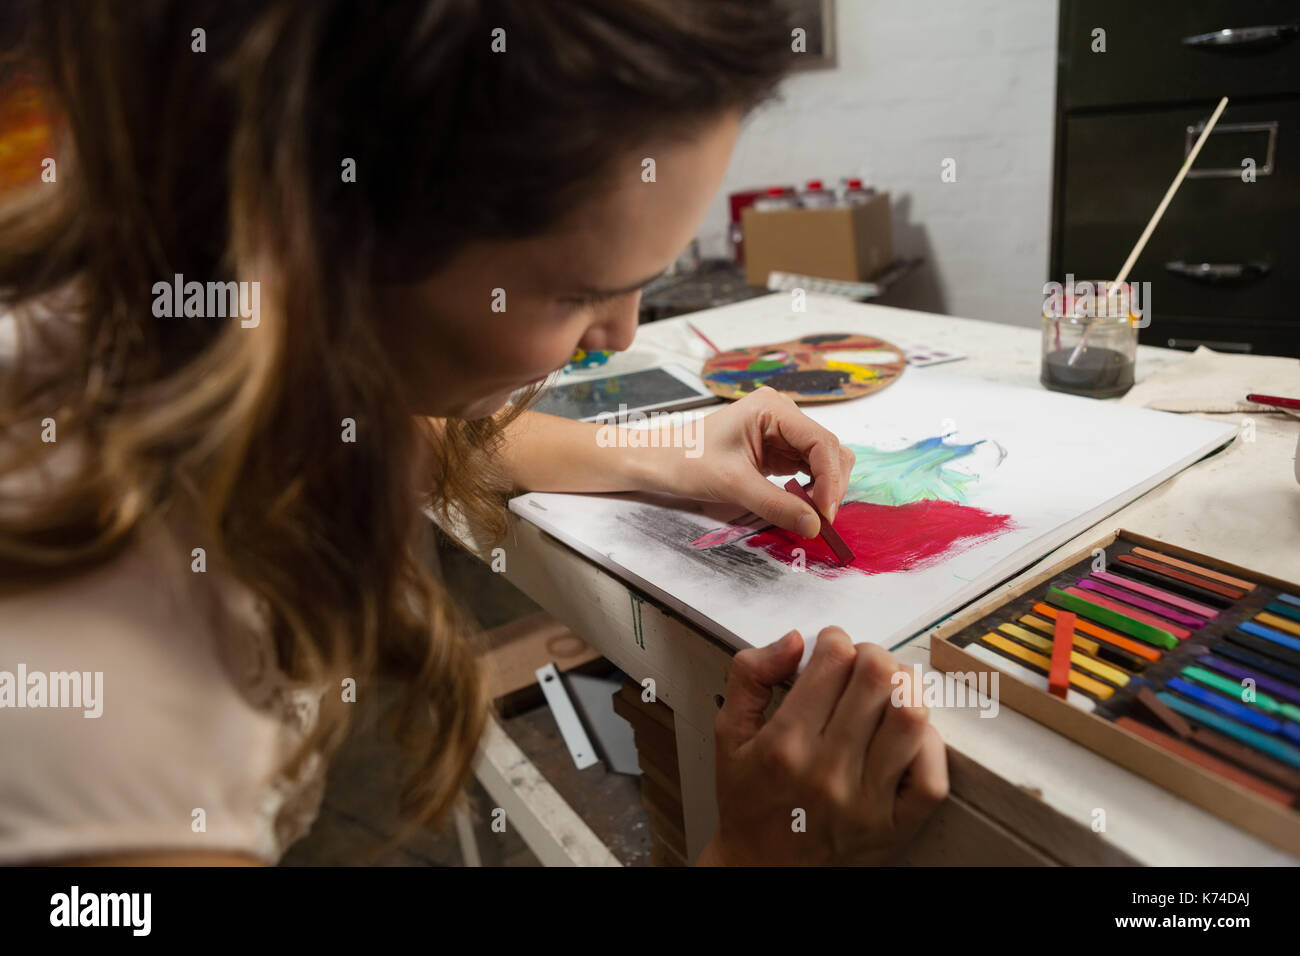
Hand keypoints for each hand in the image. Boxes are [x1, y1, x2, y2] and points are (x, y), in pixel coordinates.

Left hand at [655, 387, 854, 538]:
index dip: (830, 479)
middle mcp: (783, 414)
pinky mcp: (778, 448)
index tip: (825, 514)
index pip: (821, 441)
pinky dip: (812, 488)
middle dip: (831, 485)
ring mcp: (782, 430)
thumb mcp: (732, 484)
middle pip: (829, 449)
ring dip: (824, 488)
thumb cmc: (687, 461)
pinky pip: (808, 468)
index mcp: (772, 408)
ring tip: (810, 515)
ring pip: (824, 460)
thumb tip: (815, 526)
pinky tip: (802, 505)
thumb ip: (775, 504)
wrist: (659, 461)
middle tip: (820, 521)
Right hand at [698, 627, 947, 865]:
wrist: (761, 871)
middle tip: (861, 666)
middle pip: (879, 678)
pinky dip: (930, 744)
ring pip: (911, 718)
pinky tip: (907, 736)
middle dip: (872, 656)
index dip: (836, 641)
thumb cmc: (748, 801)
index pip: (834, 660)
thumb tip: (794, 640)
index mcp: (784, 743)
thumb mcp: (728, 733)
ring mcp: (865, 801)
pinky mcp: (893, 827)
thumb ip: (750, 675)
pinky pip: (931, 775)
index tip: (831, 648)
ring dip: (906, 690)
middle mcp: (826, 770)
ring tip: (888, 694)